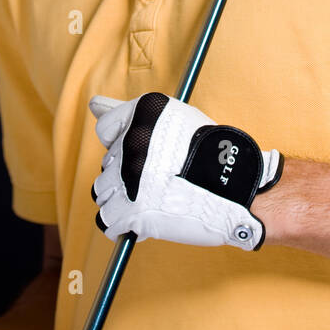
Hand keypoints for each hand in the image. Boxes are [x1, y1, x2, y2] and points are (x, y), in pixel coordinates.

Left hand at [89, 91, 283, 250]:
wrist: (235, 190)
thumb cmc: (207, 155)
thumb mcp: (174, 119)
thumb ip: (131, 114)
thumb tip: (94, 104)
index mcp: (142, 115)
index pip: (106, 130)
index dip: (125, 144)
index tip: (146, 154)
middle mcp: (131, 143)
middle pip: (107, 165)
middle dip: (126, 175)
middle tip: (159, 180)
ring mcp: (129, 179)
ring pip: (103, 193)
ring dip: (122, 200)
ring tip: (152, 200)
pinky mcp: (130, 212)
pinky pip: (108, 221)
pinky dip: (123, 225)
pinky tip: (145, 219)